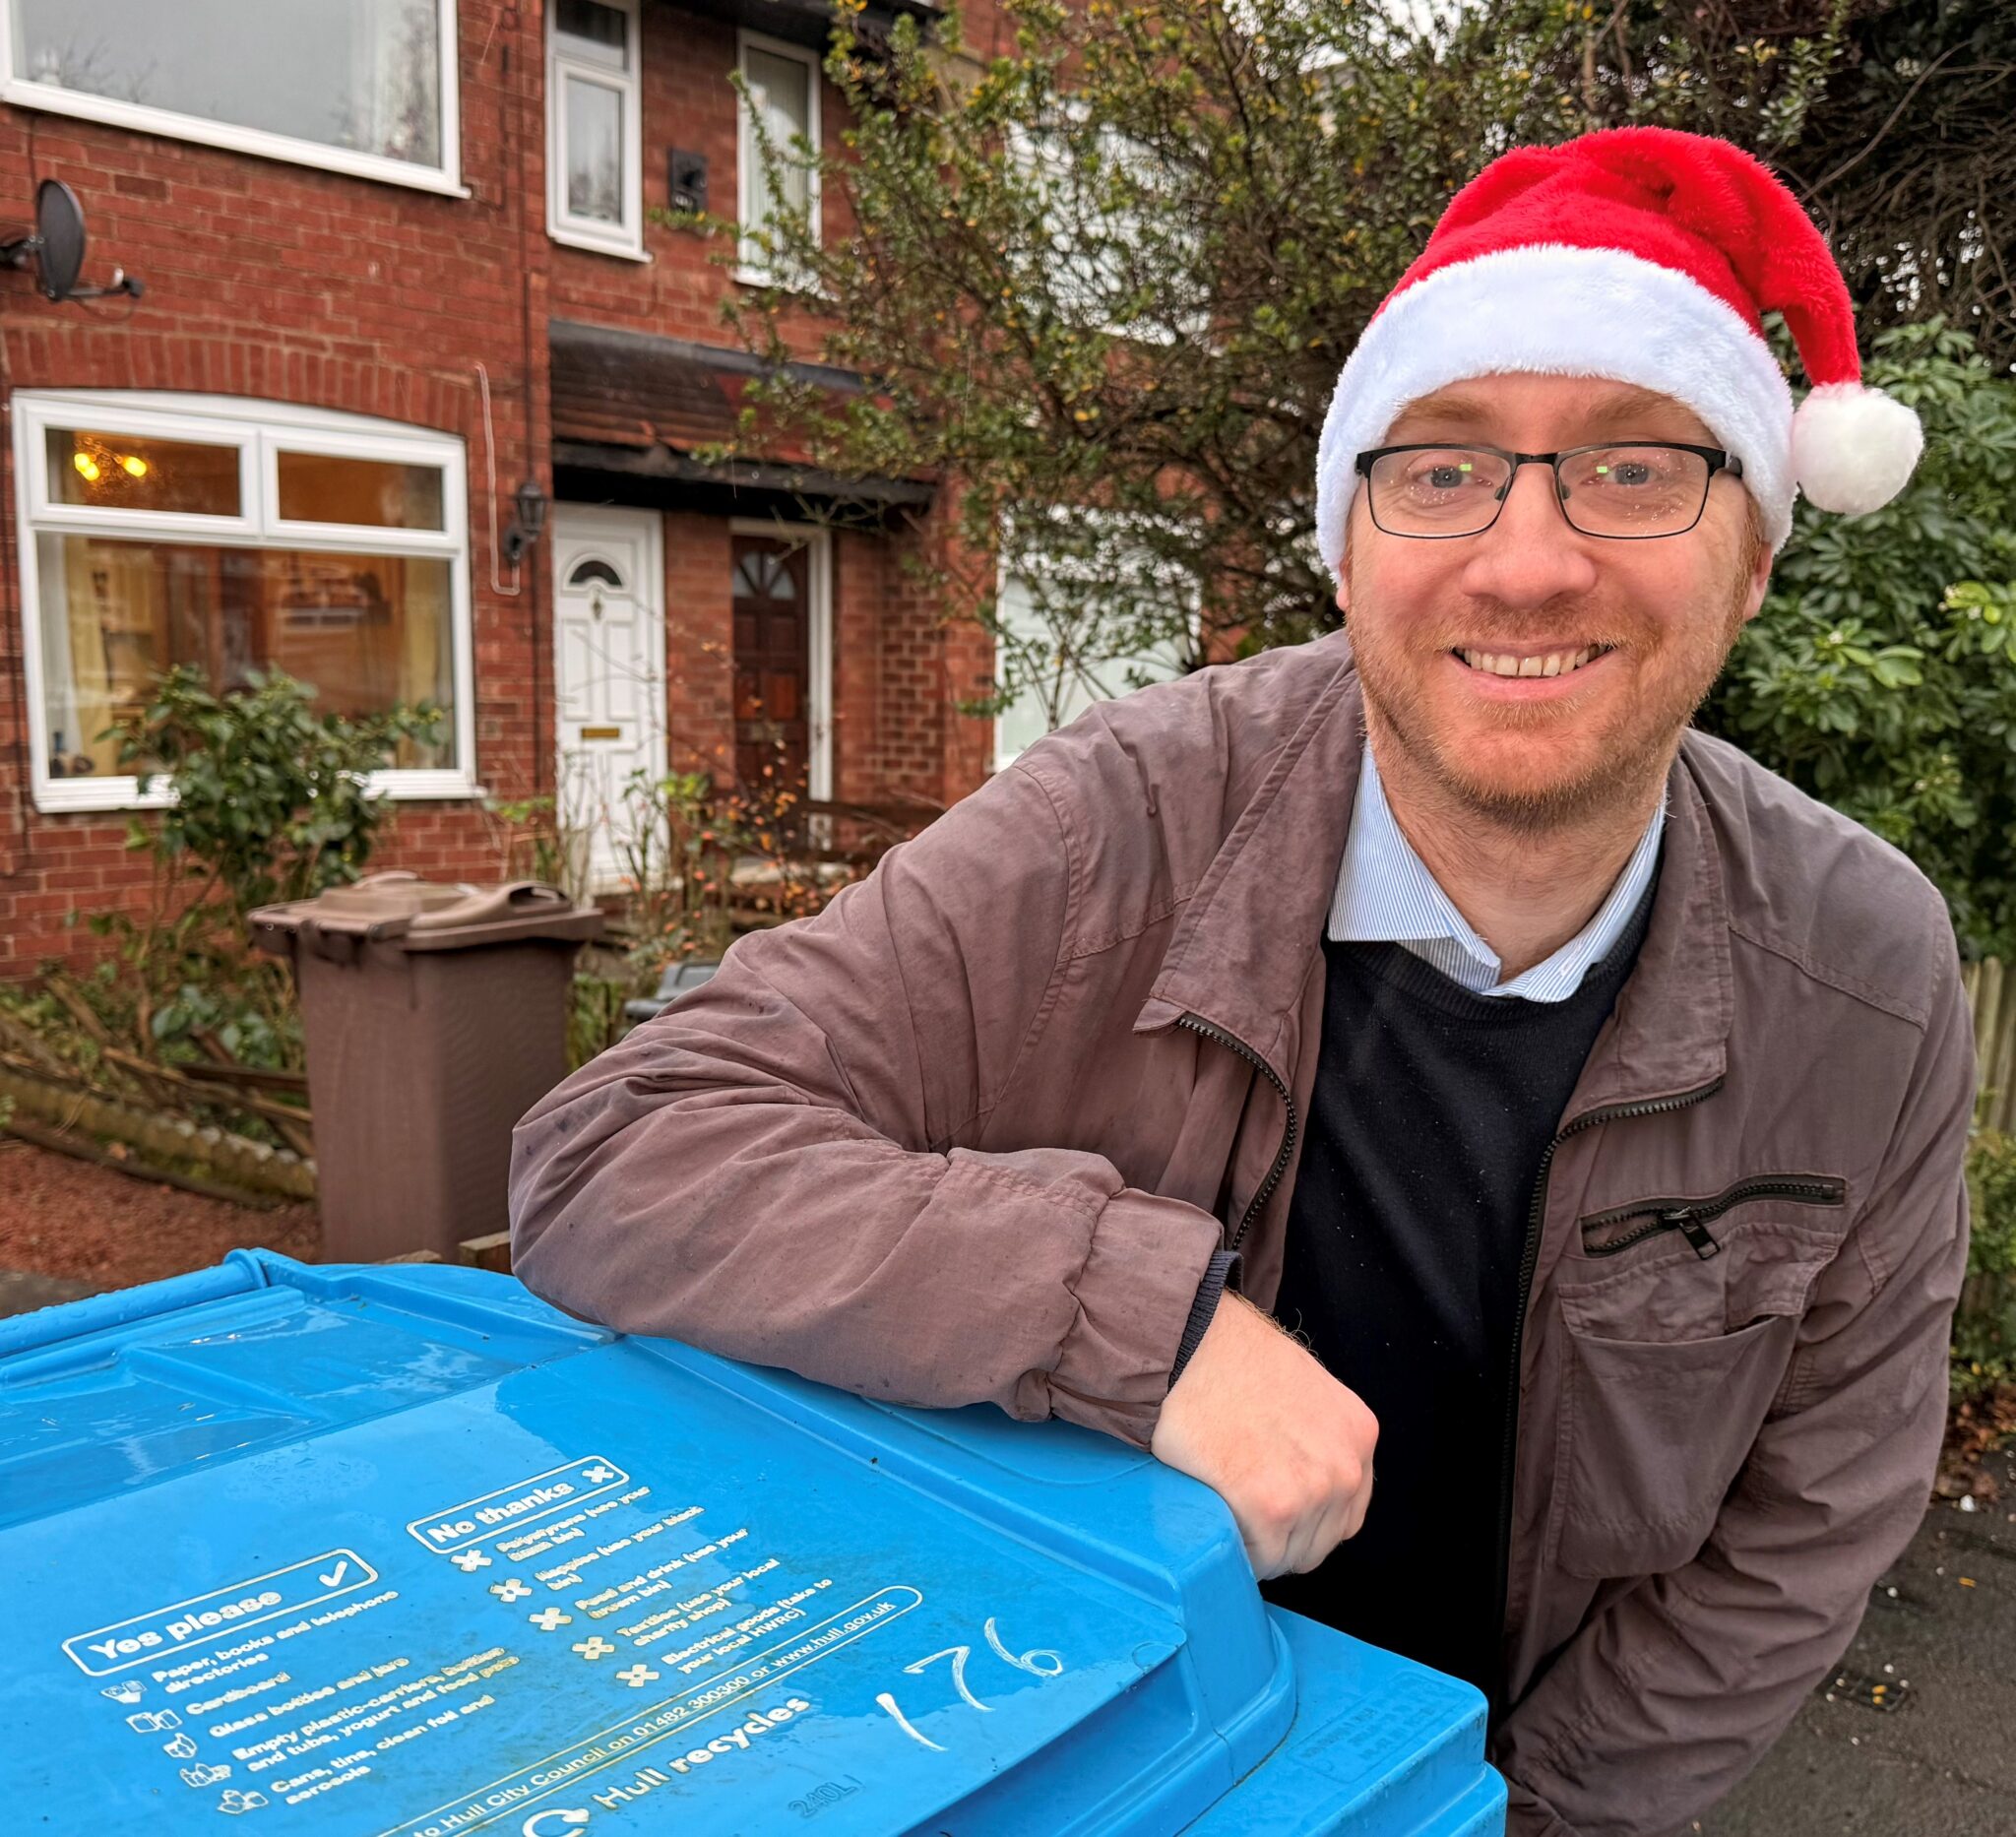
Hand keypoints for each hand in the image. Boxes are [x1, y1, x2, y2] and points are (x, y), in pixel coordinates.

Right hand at [1150, 1291, 1377, 1578]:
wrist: (1188, 1344)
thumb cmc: (1229, 1358)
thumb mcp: (1302, 1391)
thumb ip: (1315, 1438)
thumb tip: (1298, 1478)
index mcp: (1358, 1435)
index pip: (1344, 1514)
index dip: (1301, 1520)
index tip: (1267, 1509)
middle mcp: (1347, 1467)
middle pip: (1318, 1543)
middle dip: (1278, 1536)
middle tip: (1236, 1506)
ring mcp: (1313, 1490)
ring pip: (1286, 1557)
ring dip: (1253, 1542)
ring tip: (1221, 1502)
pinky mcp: (1272, 1508)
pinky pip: (1255, 1558)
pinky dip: (1232, 1547)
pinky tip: (1211, 1511)